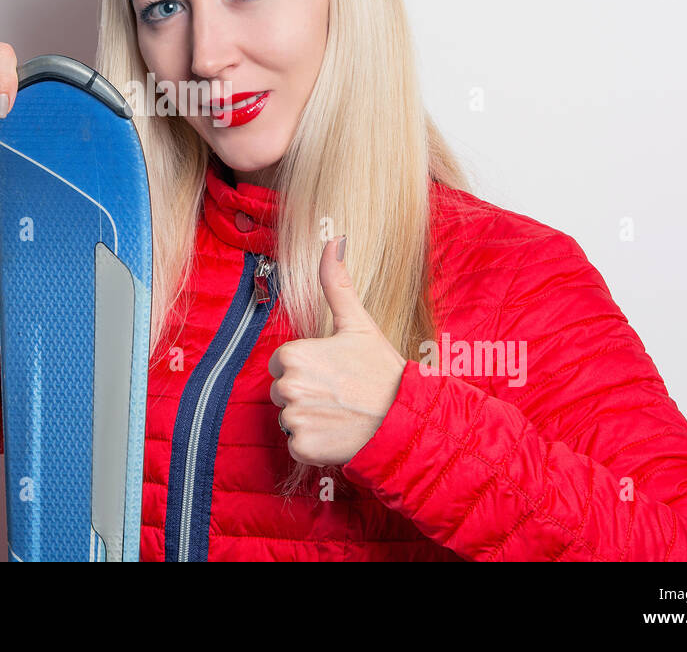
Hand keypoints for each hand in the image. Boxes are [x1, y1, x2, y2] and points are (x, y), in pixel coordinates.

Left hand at [268, 236, 407, 465]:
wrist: (404, 418)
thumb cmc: (381, 370)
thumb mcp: (358, 323)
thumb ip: (336, 283)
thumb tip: (333, 239)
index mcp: (292, 355)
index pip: (282, 364)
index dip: (307, 367)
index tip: (333, 372)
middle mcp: (287, 387)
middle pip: (282, 391)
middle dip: (306, 393)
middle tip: (339, 393)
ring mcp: (294, 419)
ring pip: (289, 417)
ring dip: (310, 418)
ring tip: (341, 412)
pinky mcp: (302, 447)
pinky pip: (297, 443)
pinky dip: (315, 443)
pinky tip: (338, 432)